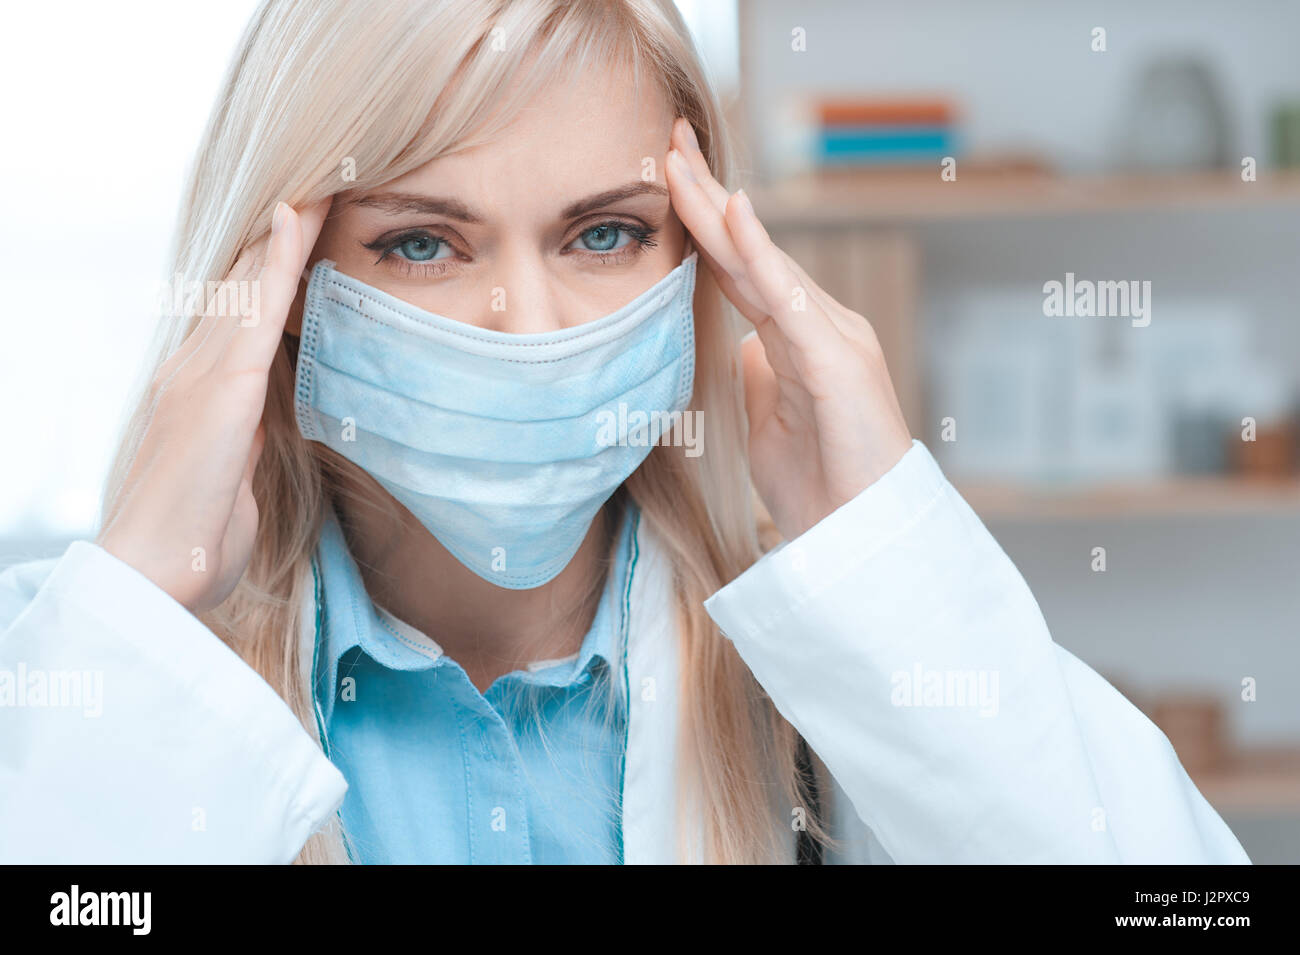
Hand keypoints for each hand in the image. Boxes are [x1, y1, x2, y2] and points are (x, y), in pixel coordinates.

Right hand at [97, 198, 331, 613]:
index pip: (240, 318)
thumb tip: (259, 427)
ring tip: (319, 183)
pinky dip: (277, 261)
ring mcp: (203, 373)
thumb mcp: (231, 481)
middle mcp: (195, 370)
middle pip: (242, 287)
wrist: (157, 574)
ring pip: (250, 283)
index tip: (297, 232)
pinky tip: (294, 219)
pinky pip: (257, 309)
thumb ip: (244, 444)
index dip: (267, 272)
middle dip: (278, 238)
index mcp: (201, 394)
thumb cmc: (196, 540)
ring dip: (285, 232)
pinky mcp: (222, 387)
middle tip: (316, 186)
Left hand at [665, 118, 911, 540]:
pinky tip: (733, 212)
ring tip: (680, 162)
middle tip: (666, 140)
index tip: (666, 180)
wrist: (863, 537)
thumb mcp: (774, 421)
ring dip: (717, 210)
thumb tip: (743, 346)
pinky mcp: (837, 359)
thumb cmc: (820, 487)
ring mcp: (833, 337)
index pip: (742, 270)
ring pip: (765, 262)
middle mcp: (820, 325)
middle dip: (705, 196)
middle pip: (751, 252)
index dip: (703, 226)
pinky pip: (789, 296)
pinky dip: (760, 252)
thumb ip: (762, 376)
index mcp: (801, 339)